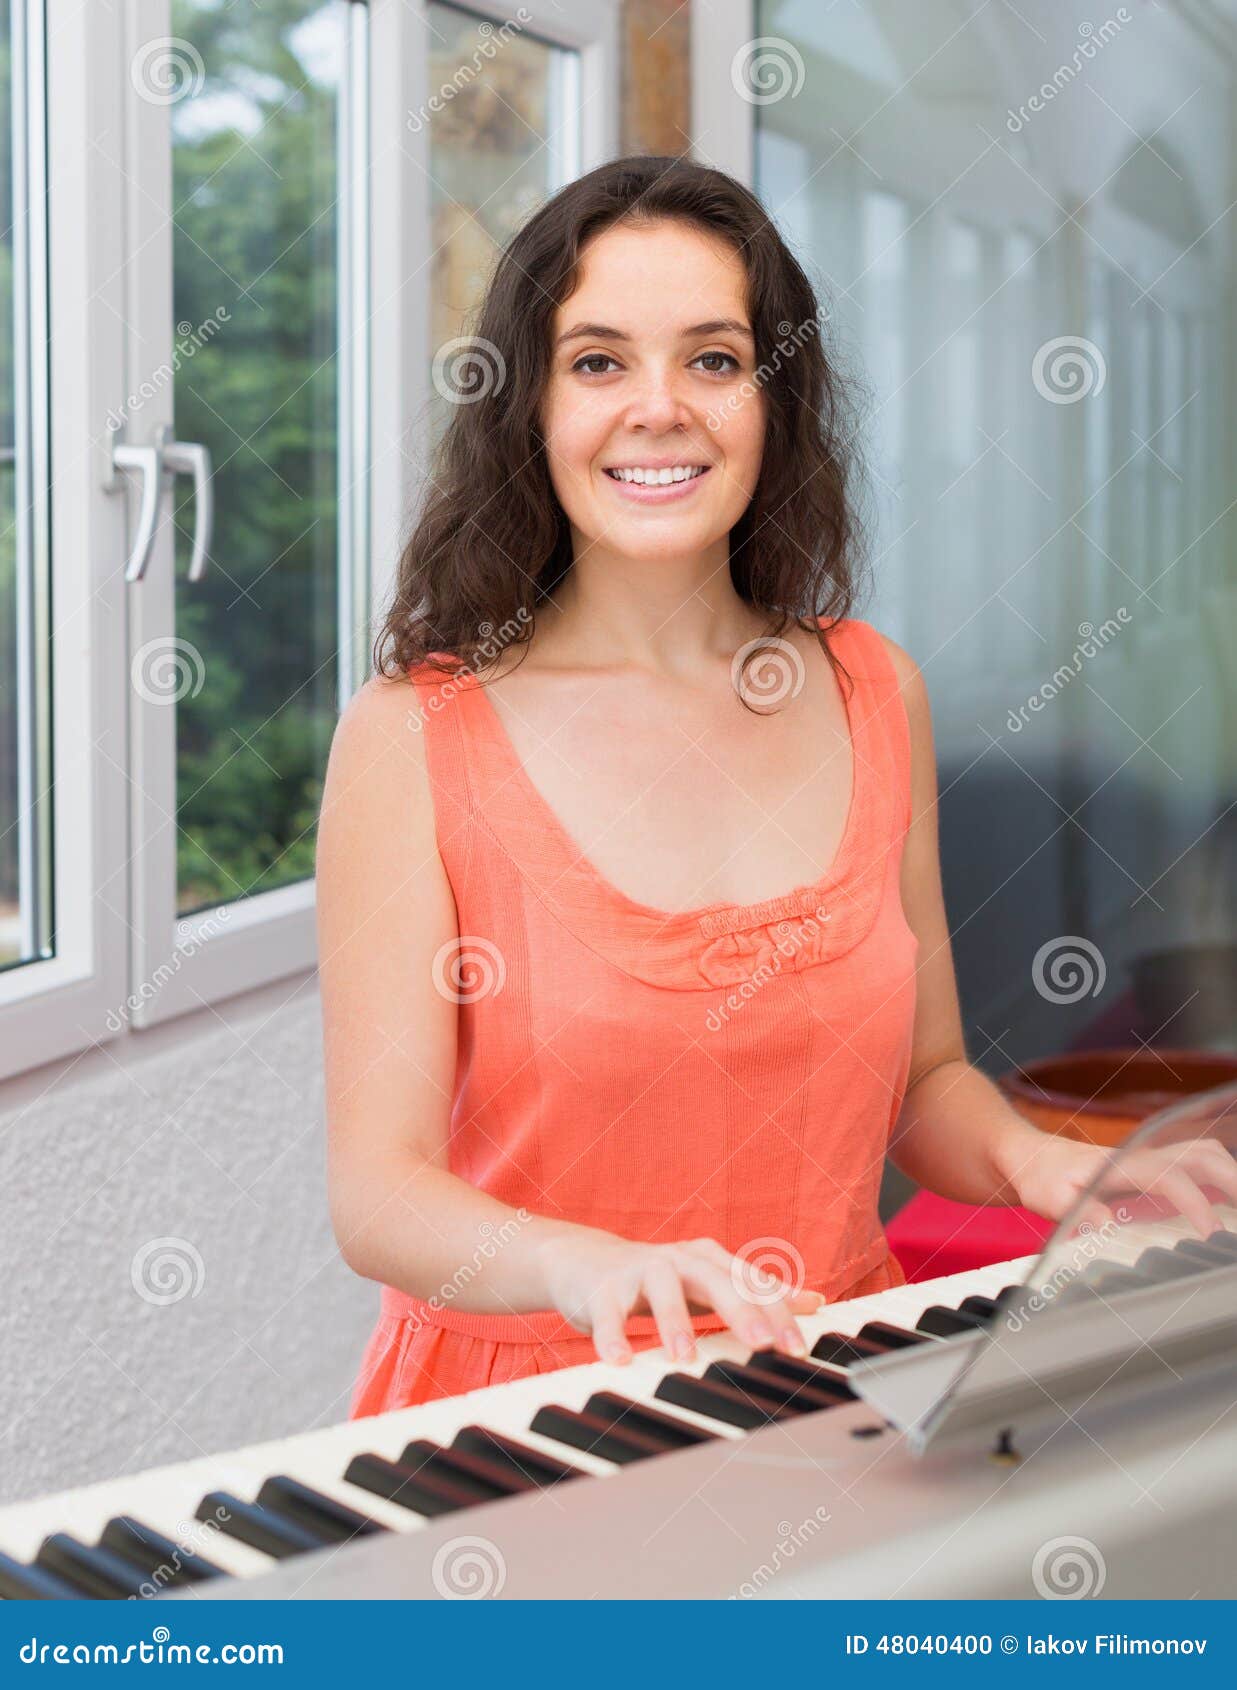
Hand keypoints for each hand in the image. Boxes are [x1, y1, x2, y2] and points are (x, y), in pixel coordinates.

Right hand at [534, 1228, 823, 1365]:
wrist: (584, 1261)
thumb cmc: (658, 1279)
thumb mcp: (710, 1281)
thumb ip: (757, 1292)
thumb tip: (815, 1301)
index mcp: (709, 1259)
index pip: (750, 1283)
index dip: (777, 1312)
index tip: (799, 1348)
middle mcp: (678, 1259)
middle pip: (715, 1278)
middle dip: (740, 1310)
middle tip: (762, 1344)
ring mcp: (638, 1270)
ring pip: (662, 1288)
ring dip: (674, 1322)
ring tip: (684, 1357)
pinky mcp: (602, 1288)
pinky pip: (607, 1312)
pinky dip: (613, 1336)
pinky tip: (620, 1361)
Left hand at [1002, 1126, 1236, 1238]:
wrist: (1031, 1157)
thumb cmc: (1043, 1178)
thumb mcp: (1050, 1198)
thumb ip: (1079, 1211)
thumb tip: (1106, 1224)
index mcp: (1123, 1164)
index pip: (1172, 1177)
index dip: (1196, 1203)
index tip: (1211, 1233)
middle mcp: (1144, 1156)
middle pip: (1202, 1155)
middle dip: (1232, 1179)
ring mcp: (1152, 1159)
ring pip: (1203, 1153)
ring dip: (1230, 1174)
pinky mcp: (1154, 1170)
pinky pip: (1195, 1164)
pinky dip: (1219, 1177)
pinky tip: (1227, 1202)